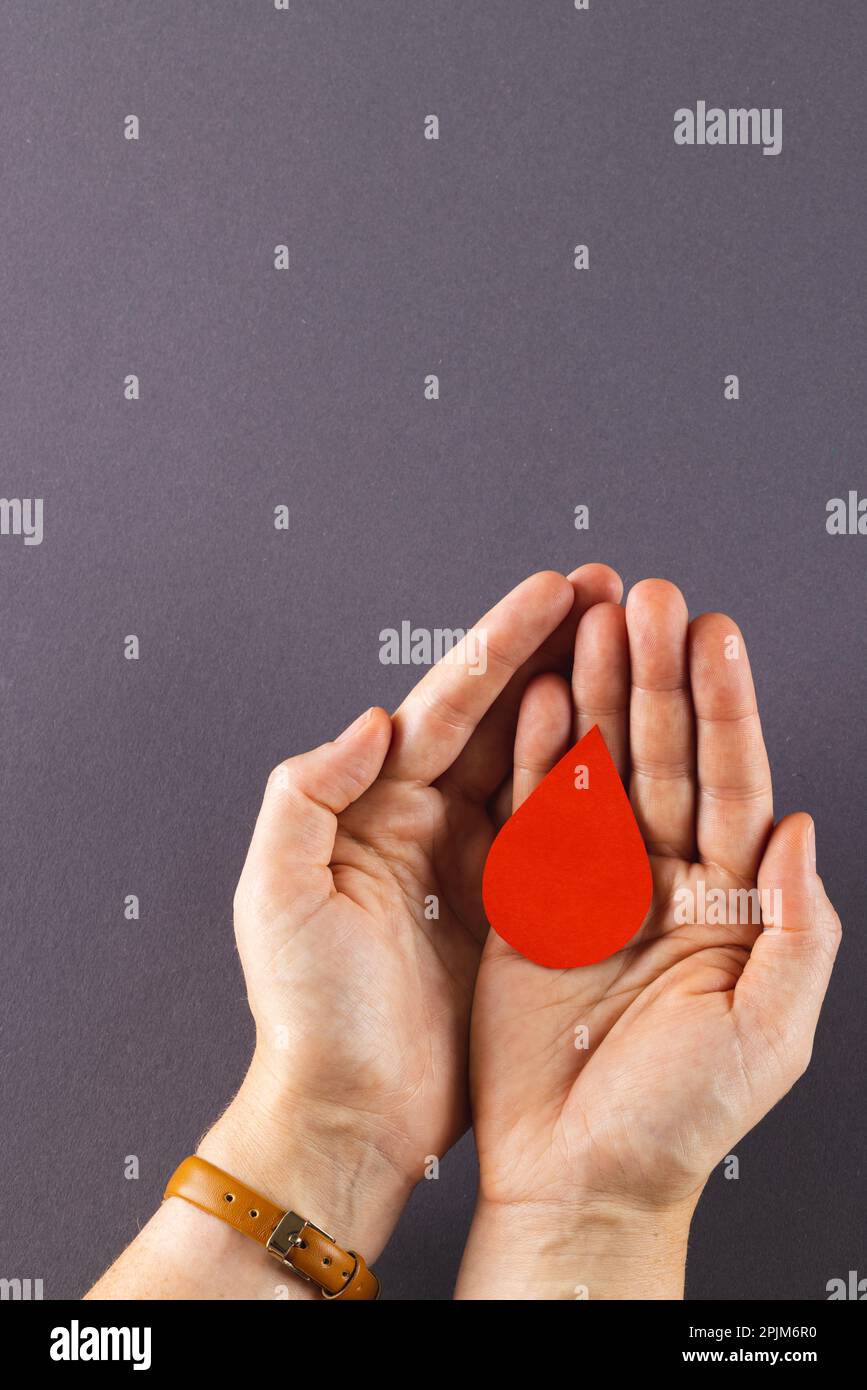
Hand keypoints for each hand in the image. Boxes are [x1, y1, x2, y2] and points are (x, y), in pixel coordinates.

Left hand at [202, 564, 623, 1264]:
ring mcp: (473, 861)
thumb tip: (371, 722)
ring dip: (582, 700)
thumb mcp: (279, 896)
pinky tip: (632, 743)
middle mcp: (423, 820)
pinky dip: (594, 784)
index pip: (442, 707)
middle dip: (552, 650)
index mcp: (371, 807)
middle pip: (498, 717)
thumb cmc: (306, 1012)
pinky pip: (561, 833)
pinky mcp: (513, 908)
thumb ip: (307, 797)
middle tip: (608, 591)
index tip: (551, 593)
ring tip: (631, 643)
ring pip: (537, 761)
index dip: (499, 647)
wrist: (350, 1111)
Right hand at [457, 579, 841, 1298]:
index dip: (725, 709)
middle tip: (646, 598)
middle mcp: (666, 880)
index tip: (715, 636)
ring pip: (597, 769)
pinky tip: (535, 699)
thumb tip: (801, 827)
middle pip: (664, 757)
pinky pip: (533, 813)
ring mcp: (595, 884)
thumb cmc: (678, 1121)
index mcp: (730, 904)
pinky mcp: (532, 900)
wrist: (579, 1175)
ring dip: (593, 694)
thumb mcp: (768, 1035)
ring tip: (589, 621)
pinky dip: (534, 756)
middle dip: (656, 676)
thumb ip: (795, 929)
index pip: (734, 784)